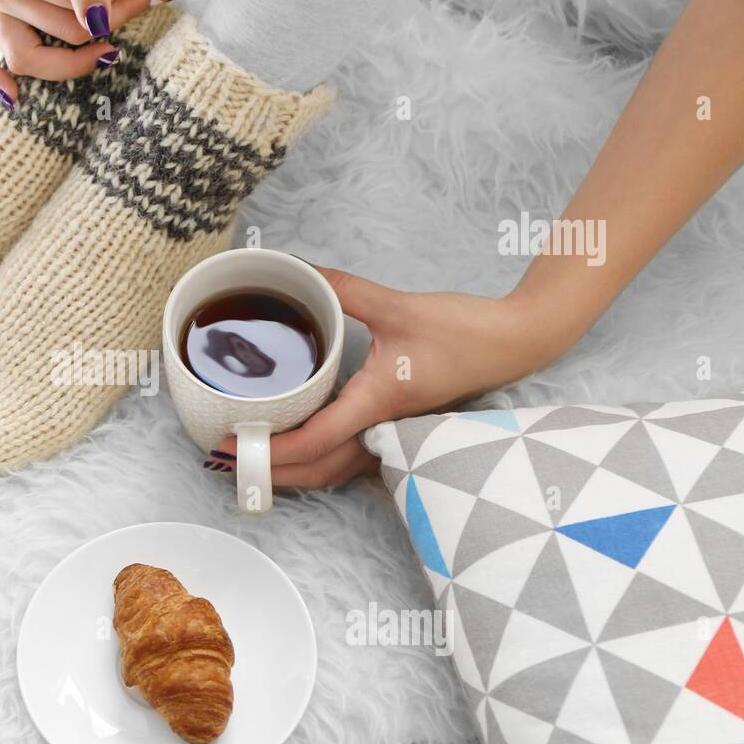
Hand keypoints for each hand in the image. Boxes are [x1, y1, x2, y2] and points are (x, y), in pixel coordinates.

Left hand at [211, 267, 563, 489]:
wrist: (515, 343)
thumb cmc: (463, 330)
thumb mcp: (397, 305)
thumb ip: (344, 290)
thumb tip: (300, 270)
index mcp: (377, 403)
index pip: (315, 440)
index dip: (271, 449)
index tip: (235, 445)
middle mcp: (383, 428)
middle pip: (318, 470)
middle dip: (272, 471)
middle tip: (228, 460)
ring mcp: (394, 434)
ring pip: (335, 471)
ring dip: (295, 472)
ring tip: (254, 460)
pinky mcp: (401, 429)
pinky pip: (352, 459)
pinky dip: (320, 463)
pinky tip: (299, 451)